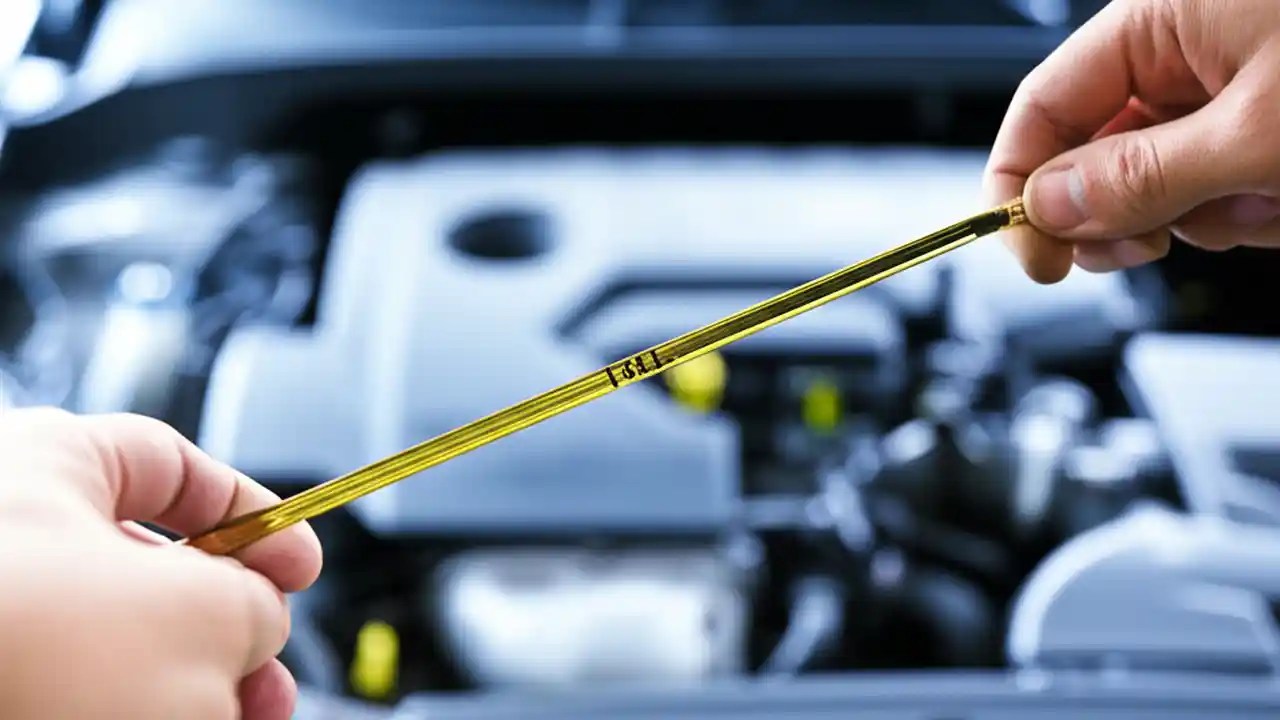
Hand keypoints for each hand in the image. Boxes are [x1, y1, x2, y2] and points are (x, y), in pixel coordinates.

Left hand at [0, 408, 321, 719]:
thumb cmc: (32, 656)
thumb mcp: (203, 613)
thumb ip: (251, 600)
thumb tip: (251, 620)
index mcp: (38, 466)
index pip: (167, 465)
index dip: (251, 516)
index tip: (298, 567)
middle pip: (141, 569)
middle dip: (223, 629)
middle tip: (266, 677)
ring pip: (105, 639)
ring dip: (183, 681)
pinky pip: (64, 680)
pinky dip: (124, 702)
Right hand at [984, 0, 1279, 282]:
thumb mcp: (1256, 132)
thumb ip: (1143, 176)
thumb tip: (1047, 207)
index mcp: (1160, 20)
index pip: (1042, 106)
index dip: (1020, 188)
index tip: (1036, 259)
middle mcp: (1183, 53)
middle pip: (1094, 158)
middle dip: (1128, 215)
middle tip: (1151, 246)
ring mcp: (1225, 92)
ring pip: (1163, 189)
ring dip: (1211, 217)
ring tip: (1273, 198)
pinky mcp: (1260, 129)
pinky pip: (1219, 191)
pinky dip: (1252, 211)